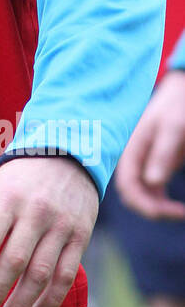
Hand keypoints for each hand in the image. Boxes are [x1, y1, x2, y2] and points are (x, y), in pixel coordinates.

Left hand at [0, 156, 98, 306]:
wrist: (68, 156)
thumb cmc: (18, 180)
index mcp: (7, 199)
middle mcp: (35, 213)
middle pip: (14, 260)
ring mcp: (60, 226)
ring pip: (41, 273)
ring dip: (21, 304)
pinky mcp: (80, 236)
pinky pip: (66, 274)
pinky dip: (51, 300)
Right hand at [115, 70, 184, 219]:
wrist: (179, 94)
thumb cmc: (176, 107)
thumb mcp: (172, 128)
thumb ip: (161, 154)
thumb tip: (153, 183)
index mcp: (131, 150)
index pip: (128, 187)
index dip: (144, 205)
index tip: (170, 212)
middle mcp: (132, 160)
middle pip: (133, 196)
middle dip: (153, 210)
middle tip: (181, 213)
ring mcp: (142, 164)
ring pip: (142, 196)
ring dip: (159, 208)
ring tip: (181, 212)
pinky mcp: (152, 166)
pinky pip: (152, 191)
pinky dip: (162, 201)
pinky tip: (178, 206)